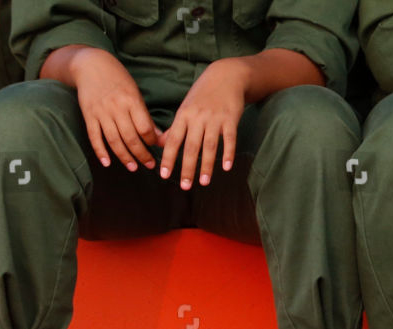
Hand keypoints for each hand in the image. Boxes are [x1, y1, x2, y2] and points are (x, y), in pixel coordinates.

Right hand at [65, 47, 157, 170]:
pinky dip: (100, 151)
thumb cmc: (118, 79)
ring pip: (113, 140)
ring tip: (133, 167)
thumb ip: (144, 115)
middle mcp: (116, 108)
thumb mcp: (135, 93)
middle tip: (150, 165)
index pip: (145, 128)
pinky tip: (107, 162)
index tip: (156, 147)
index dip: (151, 141)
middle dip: (142, 154)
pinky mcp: (88, 115)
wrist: (90, 64)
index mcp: (131, 101)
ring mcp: (101, 112)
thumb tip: (158, 137)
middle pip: (130, 137)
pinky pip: (94, 136)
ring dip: (124, 157)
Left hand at [158, 58, 250, 189]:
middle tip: (185, 186)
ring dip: (206, 166)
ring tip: (204, 182)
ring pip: (209, 146)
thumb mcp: (186, 108)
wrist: (226, 76)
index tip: (164, 175)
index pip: (173, 140)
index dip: (168, 158)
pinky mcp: (231, 119)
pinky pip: (229, 139)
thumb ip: (176, 127)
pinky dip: (228, 153)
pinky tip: (226, 167)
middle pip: (191, 147)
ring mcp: (215, 119)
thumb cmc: (203, 94)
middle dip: (187, 168)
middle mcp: (197, 118)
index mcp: (183, 115)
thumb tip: (161, 144)